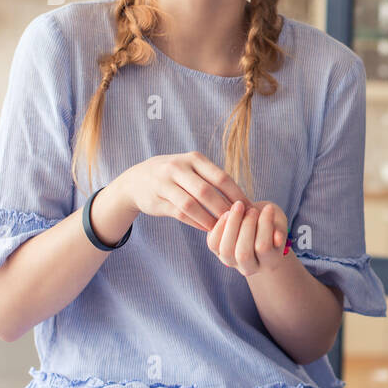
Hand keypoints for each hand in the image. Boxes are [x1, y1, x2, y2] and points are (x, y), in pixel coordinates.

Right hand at [116, 152, 250, 232]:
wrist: (136, 180)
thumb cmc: (175, 175)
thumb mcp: (192, 167)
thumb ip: (213, 179)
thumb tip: (243, 199)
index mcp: (194, 158)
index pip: (221, 178)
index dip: (237, 195)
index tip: (250, 209)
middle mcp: (178, 168)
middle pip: (207, 191)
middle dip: (225, 209)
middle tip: (240, 223)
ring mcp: (165, 184)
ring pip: (191, 204)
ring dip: (209, 219)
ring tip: (224, 228)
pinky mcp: (156, 200)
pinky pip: (180, 214)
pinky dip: (196, 222)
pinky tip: (208, 229)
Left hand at [207, 200, 288, 276]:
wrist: (255, 224)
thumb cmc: (270, 222)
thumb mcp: (279, 223)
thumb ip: (280, 229)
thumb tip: (278, 238)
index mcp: (269, 262)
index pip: (264, 248)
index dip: (265, 226)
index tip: (268, 208)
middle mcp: (249, 267)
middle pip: (243, 254)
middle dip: (247, 227)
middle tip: (252, 209)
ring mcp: (231, 262)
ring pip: (226, 250)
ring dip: (232, 225)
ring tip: (239, 206)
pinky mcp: (217, 252)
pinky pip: (213, 243)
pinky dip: (219, 226)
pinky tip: (227, 212)